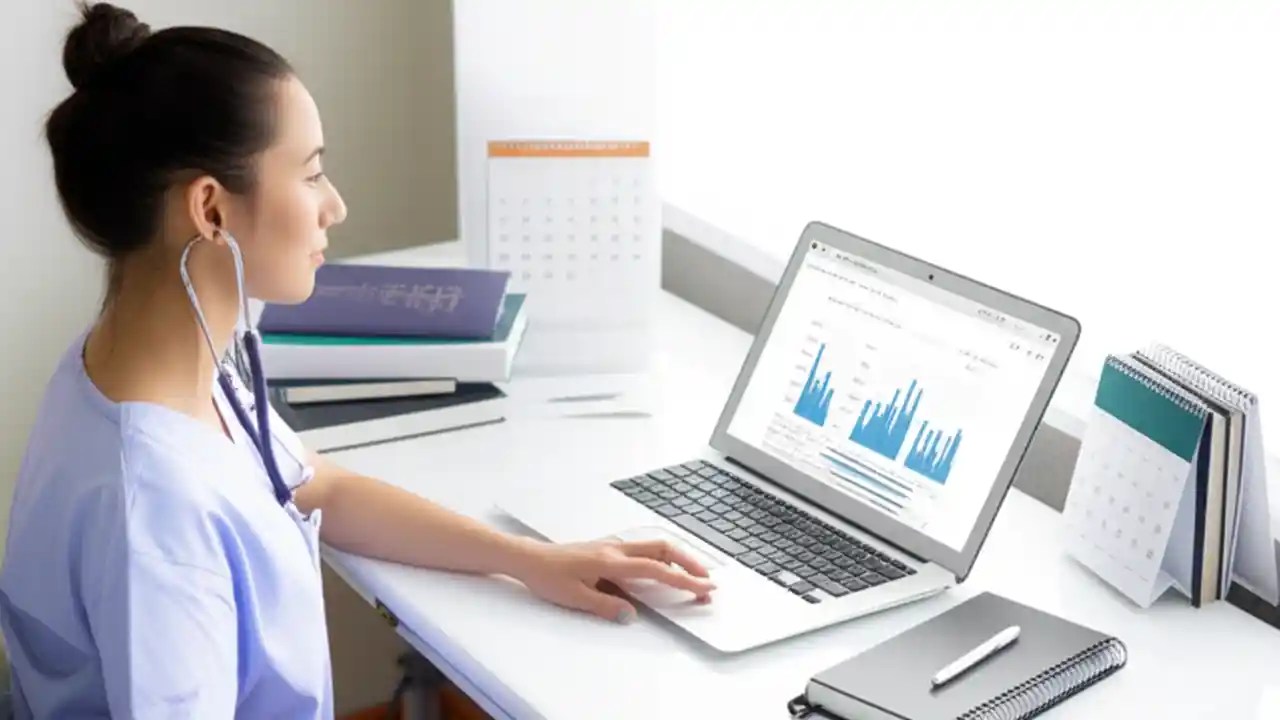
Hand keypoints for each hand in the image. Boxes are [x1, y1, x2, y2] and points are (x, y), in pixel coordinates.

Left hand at [517, 538, 715, 623]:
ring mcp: (613, 546)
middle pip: (663, 548)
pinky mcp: (608, 548)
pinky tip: (662, 567)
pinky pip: (642, 548)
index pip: (657, 570)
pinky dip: (661, 556)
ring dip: (677, 558)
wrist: (529, 558)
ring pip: (654, 545)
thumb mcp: (575, 597)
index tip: (704, 587)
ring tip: (691, 574)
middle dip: (689, 562)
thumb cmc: (548, 576)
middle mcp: (616, 549)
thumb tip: (632, 614)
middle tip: (707, 579)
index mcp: (611, 561)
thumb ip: (606, 606)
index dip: (684, 579)